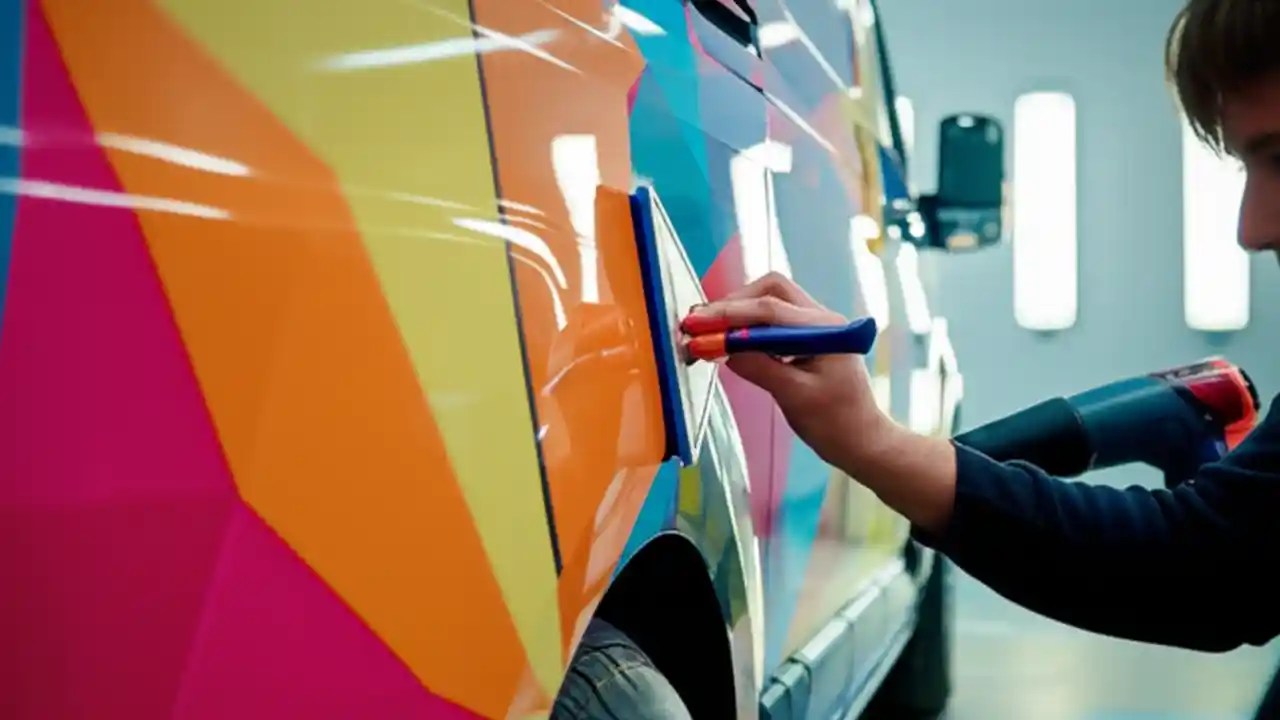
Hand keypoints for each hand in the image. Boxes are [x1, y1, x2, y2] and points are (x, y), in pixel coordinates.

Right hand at [682, 272, 892, 471]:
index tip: (697, 325)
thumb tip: (725, 351)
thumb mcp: (795, 398)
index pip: (769, 310)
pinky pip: (773, 323)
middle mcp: (820, 319)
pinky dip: (749, 329)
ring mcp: (814, 328)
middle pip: (771, 292)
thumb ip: (761, 369)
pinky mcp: (807, 341)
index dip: (729, 315)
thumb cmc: (835, 424)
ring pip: (771, 303)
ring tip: (710, 332)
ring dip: (740, 314)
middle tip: (702, 324)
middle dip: (734, 303)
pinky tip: (731, 343)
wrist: (861, 441)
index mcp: (824, 329)